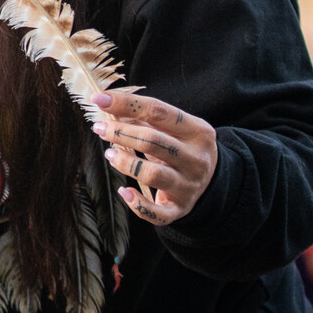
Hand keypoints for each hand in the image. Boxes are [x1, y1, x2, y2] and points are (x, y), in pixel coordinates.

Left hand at [91, 90, 218, 226]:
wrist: (213, 183)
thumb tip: (110, 106)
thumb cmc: (183, 149)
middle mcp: (197, 159)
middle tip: (100, 128)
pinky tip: (124, 192)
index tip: (99, 99)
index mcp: (198, 131)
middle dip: (121, 133)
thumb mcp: (175, 130)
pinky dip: (138, 204)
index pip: (158, 111)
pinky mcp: (180, 209)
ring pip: (152, 174)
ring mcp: (189, 185)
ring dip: (126, 163)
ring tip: (110, 155)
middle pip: (153, 141)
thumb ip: (147, 118)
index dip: (126, 104)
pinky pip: (157, 213)